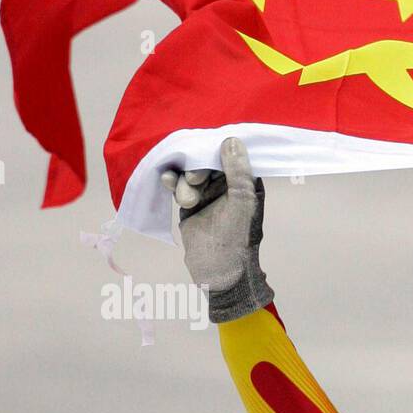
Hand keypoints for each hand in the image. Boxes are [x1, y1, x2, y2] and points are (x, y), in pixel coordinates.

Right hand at [160, 136, 272, 321]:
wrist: (219, 272)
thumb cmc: (236, 239)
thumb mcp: (241, 203)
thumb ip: (238, 172)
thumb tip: (231, 140)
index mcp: (246, 183)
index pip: (229, 155)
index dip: (215, 150)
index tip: (203, 154)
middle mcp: (228, 186)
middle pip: (206, 161)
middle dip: (197, 167)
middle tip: (194, 180)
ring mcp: (207, 194)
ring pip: (191, 172)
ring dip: (184, 180)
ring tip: (186, 199)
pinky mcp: (190, 204)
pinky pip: (179, 184)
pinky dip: (172, 181)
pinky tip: (167, 181)